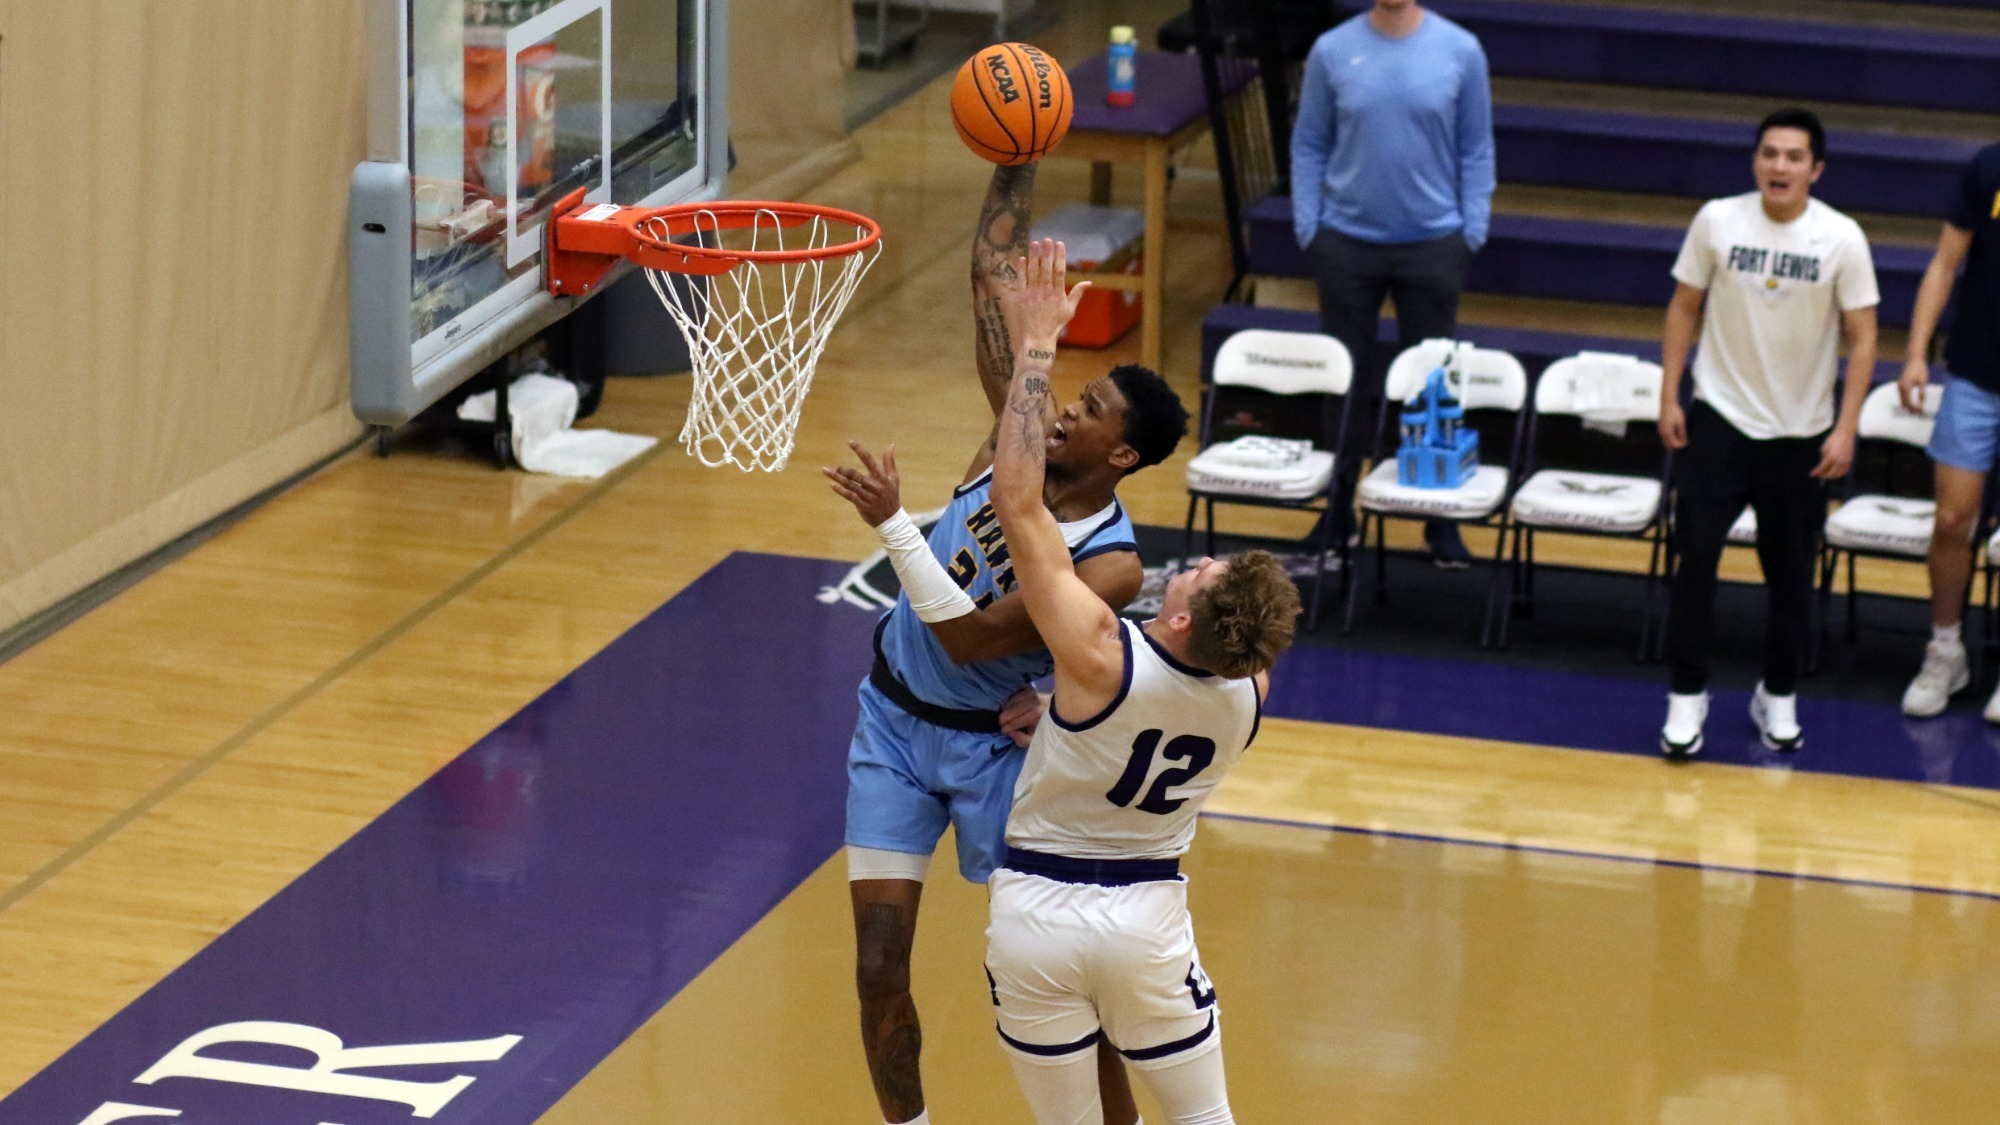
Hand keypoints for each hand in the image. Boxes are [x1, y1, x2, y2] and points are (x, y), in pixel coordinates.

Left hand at [822, 441, 902, 526]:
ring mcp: (866, 496)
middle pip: (855, 475)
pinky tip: (832, 484)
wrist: (891, 519)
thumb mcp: (893, 478)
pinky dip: (840, 490)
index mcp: (880, 477)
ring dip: (837, 477)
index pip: (869, 460)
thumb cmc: (891, 495)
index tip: (850, 442)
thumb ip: (889, 462)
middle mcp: (873, 486)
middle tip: (836, 467)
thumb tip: (891, 445)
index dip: (859, 450)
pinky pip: (849, 496)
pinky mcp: (861, 505)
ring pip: (849, 485)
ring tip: (825, 470)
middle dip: (844, 470)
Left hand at [998, 239, 1090, 356]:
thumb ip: (1077, 294)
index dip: (1060, 256)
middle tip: (1046, 239)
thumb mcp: (1069, 311)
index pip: (1059, 271)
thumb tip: (1089, 282)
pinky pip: (1020, 280)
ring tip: (1034, 244)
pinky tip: (1022, 258)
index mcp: (1057, 294)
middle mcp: (1045, 292)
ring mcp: (1032, 294)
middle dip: (1046, 253)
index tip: (1060, 244)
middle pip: (1046, 268)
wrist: (1037, 339)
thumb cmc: (1054, 325)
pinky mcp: (1021, 298)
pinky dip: (1021, 269)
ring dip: (1033, 257)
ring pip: (1033, 272)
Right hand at [998, 685, 1047, 748]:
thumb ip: (1023, 740)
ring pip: (1010, 699)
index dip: (1006, 728)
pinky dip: (1010, 699)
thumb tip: (1010, 733)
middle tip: (1002, 724)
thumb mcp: (1038, 739)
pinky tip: (1010, 705)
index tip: (1004, 731)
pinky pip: (1015, 692)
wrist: (1063, 711)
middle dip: (1002, 719)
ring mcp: (1032, 692)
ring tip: (1005, 715)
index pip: (1014, 722)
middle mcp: (1034, 701)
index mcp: (1036, 715)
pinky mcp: (1032, 688)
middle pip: (1010, 710)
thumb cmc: (1049, 727)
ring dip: (1005, 708)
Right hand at [1658, 401, 1687, 449]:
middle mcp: (1662, 433)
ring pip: (1666, 441)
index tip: (1688, 442)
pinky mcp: (1661, 427)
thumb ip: (1682, 433)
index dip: (1681, 445)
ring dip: (1673, 441)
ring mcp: (1660, 430)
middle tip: (1685, 441)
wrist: (1667, 403)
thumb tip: (1685, 442)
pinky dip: (1671, 438)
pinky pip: (1665, 437)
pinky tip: (1677, 433)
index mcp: (1667, 432)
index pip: (1674, 444)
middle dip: (1676, 445)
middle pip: (1669, 445)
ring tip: (1682, 437)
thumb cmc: (1675, 412)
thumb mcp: (1681, 423)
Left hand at [1812, 427, 1855, 479]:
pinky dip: (1839, 474)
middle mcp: (1839, 461)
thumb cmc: (1833, 439)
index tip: (1811, 474)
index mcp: (1831, 457)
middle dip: (1823, 475)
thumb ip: (1823, 458)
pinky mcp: (1850, 460)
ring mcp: (1845, 461)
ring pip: (1838, 474)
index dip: (1816, 472)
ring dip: (1831, 476)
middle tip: (1819, 475)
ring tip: (1826, 475)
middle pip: (1830, 473)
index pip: (1822, 468)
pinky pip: (1844, 471)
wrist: (1845, 434)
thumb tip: (1822, 466)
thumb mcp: (1824, 448)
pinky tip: (1835, 473)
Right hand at [1898, 358, 1931, 413]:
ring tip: (1917, 409)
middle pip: (1904, 403)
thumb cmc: (1920, 369)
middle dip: (1911, 409)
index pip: (1909, 402)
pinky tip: (1912, 403)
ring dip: (1908, 406)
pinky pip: (1902, 396)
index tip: (1922, 410)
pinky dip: (1906, 401)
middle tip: (1919, 413)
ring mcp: (1899, 387)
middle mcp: (1900, 388)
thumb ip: (1922, 392)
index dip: (1915, 408)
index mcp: (1905, 387)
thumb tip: (1922, 402)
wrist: (1914, 360)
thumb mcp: (1923, 381)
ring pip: (1902, 400)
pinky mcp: (1900, 385)